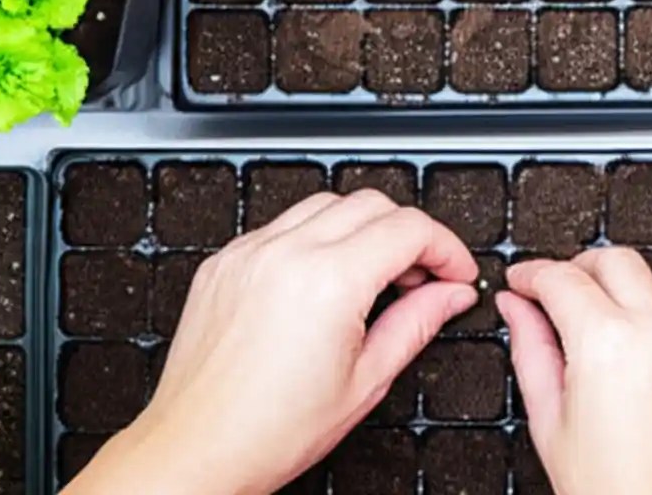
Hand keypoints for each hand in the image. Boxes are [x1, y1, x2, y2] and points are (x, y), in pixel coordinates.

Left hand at [65, 190, 478, 494]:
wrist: (197, 449)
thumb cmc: (270, 430)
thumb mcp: (366, 380)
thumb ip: (418, 324)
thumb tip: (451, 294)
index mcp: (328, 282)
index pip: (409, 228)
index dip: (446, 247)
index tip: (454, 272)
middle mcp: (286, 254)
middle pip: (373, 202)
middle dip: (409, 232)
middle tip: (420, 277)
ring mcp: (250, 252)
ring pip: (327, 202)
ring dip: (362, 228)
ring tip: (371, 277)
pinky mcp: (225, 261)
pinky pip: (283, 224)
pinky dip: (315, 238)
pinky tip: (323, 279)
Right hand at [498, 248, 651, 494]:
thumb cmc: (613, 494)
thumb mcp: (550, 423)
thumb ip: (530, 351)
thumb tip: (517, 309)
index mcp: (608, 346)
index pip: (561, 278)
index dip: (532, 274)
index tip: (522, 282)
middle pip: (614, 260)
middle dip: (578, 268)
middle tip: (556, 294)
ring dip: (625, 288)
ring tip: (602, 322)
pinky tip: (642, 344)